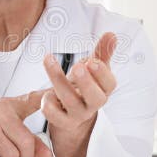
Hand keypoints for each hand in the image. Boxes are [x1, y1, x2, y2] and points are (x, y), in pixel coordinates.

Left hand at [41, 32, 117, 156]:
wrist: (71, 112)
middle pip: (95, 97)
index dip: (102, 74)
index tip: (93, 61)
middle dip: (86, 82)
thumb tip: (111, 34)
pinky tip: (45, 92)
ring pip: (70, 101)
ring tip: (49, 59)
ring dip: (59, 81)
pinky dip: (48, 104)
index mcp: (103, 89)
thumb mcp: (92, 68)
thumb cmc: (83, 85)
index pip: (109, 84)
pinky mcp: (62, 122)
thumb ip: (102, 52)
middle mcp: (93, 104)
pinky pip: (54, 116)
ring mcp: (78, 114)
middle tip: (78, 66)